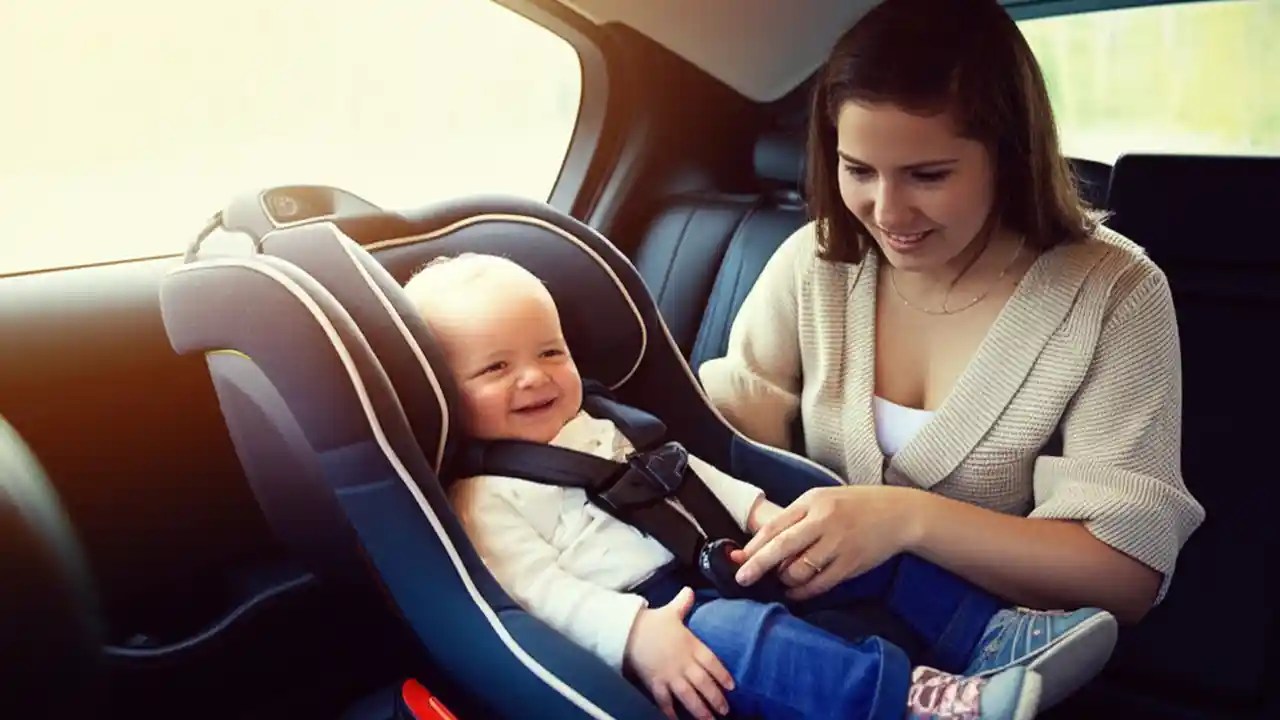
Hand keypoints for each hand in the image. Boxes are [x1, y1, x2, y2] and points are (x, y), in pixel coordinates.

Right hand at [624, 587, 734, 719]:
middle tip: (725, 711)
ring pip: (689, 695)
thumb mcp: (670, 611)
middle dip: (716, 698)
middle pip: (704, 683)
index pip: (712, 662)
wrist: (628, 631)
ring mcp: (670, 674)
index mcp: (691, 645)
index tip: (732, 687)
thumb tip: (690, 590)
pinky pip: (664, 701)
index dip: (723, 675)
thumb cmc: (652, 621)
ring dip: (700, 710)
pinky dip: (670, 712)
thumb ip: (683, 603)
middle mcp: (684, 662)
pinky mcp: (655, 683)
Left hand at [733, 486, 922, 600]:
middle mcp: (824, 521)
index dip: (753, 545)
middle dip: (757, 564)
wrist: (898, 514)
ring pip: (799, 569)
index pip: (775, 525)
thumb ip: (795, 519)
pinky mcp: (851, 564)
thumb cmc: (854, 507)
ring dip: (784, 580)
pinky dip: (802, 592)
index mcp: (813, 502)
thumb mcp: (823, 501)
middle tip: (741, 578)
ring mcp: (838, 544)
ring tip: (782, 580)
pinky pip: (819, 584)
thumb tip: (760, 543)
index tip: (736, 559)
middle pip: (782, 546)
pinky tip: (795, 592)